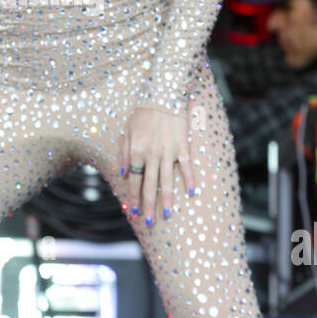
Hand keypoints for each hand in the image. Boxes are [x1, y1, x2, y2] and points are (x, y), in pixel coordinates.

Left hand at [120, 107, 195, 225]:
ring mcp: (169, 152)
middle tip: (148, 222)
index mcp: (137, 151)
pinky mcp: (183, 147)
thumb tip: (126, 173)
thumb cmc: (143, 112)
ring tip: (166, 216)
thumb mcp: (127, 130)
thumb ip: (125, 152)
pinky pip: (186, 167)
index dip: (134, 197)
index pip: (135, 180)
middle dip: (148, 205)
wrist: (163, 94)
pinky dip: (189, 180)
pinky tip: (190, 194)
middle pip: (149, 186)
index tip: (133, 212)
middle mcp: (152, 155)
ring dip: (166, 200)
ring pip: (167, 181)